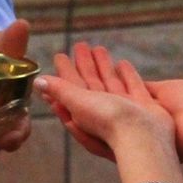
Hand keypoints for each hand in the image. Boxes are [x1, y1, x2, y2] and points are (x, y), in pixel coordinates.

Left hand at [36, 42, 175, 156]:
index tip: (60, 56)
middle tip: (80, 45)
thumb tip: (38, 82)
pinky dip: (127, 74)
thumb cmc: (108, 122)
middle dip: (84, 64)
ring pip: (110, 81)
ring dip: (103, 65)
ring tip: (99, 48)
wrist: (144, 138)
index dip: (65, 71)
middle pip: (90, 82)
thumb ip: (60, 90)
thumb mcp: (78, 103)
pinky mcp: (143, 106)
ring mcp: (124, 108)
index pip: (71, 85)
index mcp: (85, 108)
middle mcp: (103, 109)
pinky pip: (132, 85)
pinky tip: (123, 63)